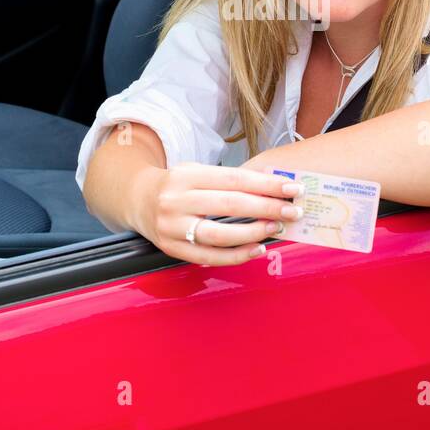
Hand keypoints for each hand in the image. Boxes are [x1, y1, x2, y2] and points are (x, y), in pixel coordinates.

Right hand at [130, 162, 304, 266]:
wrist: (137, 200)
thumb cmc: (178, 185)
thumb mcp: (197, 172)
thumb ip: (230, 180)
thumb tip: (274, 189)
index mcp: (186, 175)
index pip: (234, 179)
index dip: (266, 185)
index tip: (292, 188)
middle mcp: (176, 200)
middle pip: (230, 205)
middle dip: (267, 208)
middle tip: (292, 210)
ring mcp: (172, 227)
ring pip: (220, 235)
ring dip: (254, 233)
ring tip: (276, 228)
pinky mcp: (172, 249)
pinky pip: (209, 257)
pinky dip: (237, 256)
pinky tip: (257, 249)